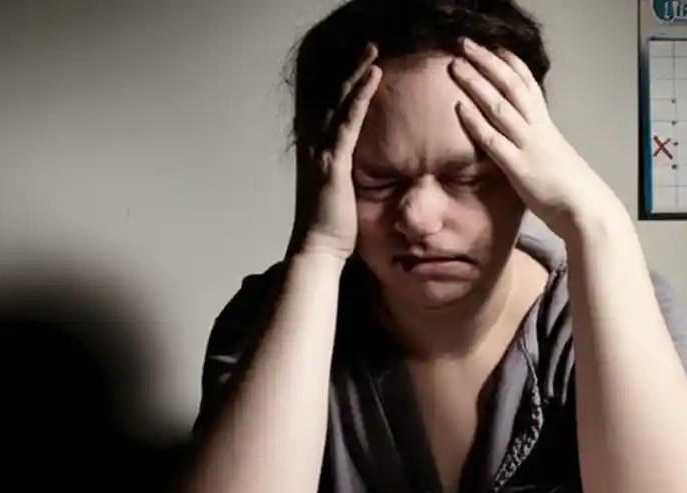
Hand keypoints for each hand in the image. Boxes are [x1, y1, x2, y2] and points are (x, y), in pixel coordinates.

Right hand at [290, 43, 381, 260]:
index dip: (342, 86)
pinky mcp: (334, 162)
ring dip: (356, 74)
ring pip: (339, 102)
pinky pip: (349, 121)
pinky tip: (373, 77)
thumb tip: (358, 173)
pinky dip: (361, 96)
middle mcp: (314, 146)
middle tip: (369, 48)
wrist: (318, 249)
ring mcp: (321, 152)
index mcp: (315, 152)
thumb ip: (344, 176)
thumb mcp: (338, 194)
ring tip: (373, 53)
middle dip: (350, 70)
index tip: (359, 66)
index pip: (329, 110)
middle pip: (332, 98)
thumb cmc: (331, 228)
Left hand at [449, 39, 626, 241]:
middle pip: (512, 86)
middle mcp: (539, 130)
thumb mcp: (557, 162)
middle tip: (466, 45)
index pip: (530, 87)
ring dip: (476, 83)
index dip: (512, 65)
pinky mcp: (518, 167)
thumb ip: (541, 150)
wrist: (587, 212)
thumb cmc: (575, 193)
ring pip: (499, 106)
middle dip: (488, 62)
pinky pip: (492, 139)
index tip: (496, 49)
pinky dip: (474, 120)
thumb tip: (530, 149)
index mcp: (548, 128)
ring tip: (456, 65)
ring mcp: (528, 146)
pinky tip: (458, 106)